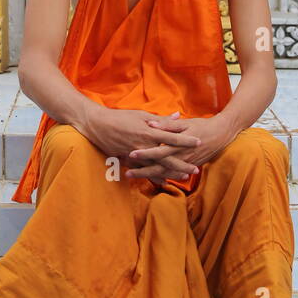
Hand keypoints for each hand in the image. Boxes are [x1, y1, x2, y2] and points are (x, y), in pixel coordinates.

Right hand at [84, 106, 200, 183]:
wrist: (98, 125)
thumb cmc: (120, 117)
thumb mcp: (142, 115)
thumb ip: (161, 119)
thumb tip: (179, 116)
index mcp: (149, 132)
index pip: (172, 137)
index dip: (186, 141)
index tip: (199, 142)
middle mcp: (144, 146)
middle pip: (167, 158)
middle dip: (182, 165)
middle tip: (196, 170)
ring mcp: (136, 155)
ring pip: (157, 167)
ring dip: (171, 173)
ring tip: (183, 178)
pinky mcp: (128, 161)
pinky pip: (144, 171)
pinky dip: (154, 177)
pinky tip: (164, 182)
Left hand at [123, 112, 231, 183]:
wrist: (222, 135)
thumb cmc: (202, 125)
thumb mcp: (185, 123)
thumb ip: (167, 125)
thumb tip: (151, 124)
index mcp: (177, 144)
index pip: (157, 151)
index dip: (143, 154)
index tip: (130, 154)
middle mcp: (180, 157)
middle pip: (158, 166)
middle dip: (142, 170)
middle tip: (127, 172)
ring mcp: (185, 164)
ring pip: (165, 173)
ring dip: (150, 176)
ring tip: (136, 176)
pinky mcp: (189, 166)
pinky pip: (174, 175)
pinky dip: (163, 178)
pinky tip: (153, 180)